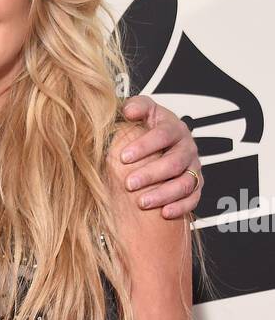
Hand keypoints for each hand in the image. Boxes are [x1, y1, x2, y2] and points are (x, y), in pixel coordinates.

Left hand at [118, 96, 201, 217]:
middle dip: (151, 174)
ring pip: (185, 183)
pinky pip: (193, 198)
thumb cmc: (148, 129)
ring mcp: (193, 168)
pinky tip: (165, 212)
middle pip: (174, 162)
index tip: (123, 157)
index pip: (163, 134)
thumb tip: (128, 110)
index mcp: (174, 128)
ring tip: (142, 202)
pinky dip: (180, 207)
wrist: (161, 146)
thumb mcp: (143, 113)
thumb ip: (136, 107)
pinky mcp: (196, 186)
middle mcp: (187, 148)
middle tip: (129, 184)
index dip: (144, 145)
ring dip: (163, 194)